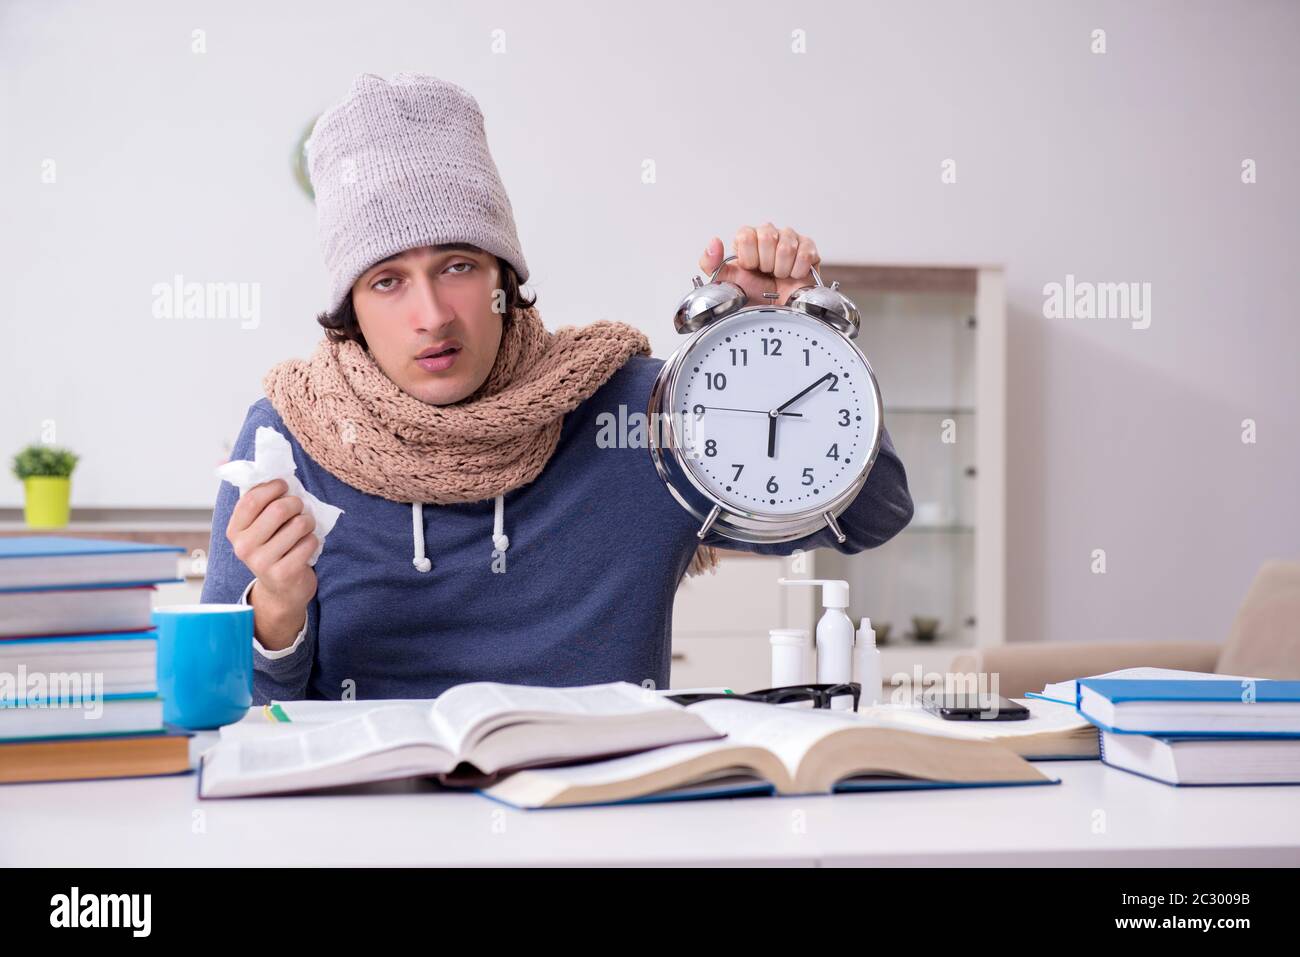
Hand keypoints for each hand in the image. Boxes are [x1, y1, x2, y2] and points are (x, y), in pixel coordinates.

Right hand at [226, 479, 317, 644]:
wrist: (281, 591)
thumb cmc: (273, 549)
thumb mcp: (257, 528)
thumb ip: (256, 501)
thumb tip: (241, 461)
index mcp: (235, 531)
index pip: (252, 499)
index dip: (273, 487)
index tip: (284, 486)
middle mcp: (244, 547)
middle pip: (279, 509)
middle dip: (296, 503)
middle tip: (299, 508)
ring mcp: (262, 562)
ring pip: (299, 524)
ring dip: (308, 522)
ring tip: (304, 528)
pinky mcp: (284, 573)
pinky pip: (309, 542)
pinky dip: (313, 540)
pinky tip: (306, 547)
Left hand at [698, 223, 821, 305]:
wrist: (779, 308)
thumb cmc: (756, 293)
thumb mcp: (728, 281)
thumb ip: (711, 263)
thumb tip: (714, 243)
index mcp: (748, 238)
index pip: (746, 235)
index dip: (749, 258)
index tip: (751, 269)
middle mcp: (768, 233)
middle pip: (767, 237)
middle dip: (766, 263)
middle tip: (766, 274)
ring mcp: (790, 238)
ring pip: (786, 246)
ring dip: (782, 269)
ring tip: (779, 276)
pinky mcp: (808, 246)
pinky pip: (804, 254)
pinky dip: (797, 271)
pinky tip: (792, 275)